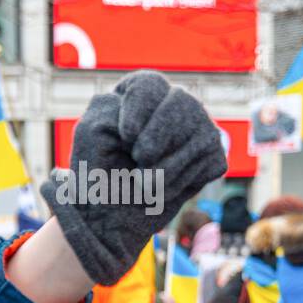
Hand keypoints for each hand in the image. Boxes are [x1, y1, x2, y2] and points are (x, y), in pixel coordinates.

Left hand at [42, 71, 226, 284]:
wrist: (110, 217)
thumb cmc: (96, 173)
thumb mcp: (91, 134)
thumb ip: (112, 106)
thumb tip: (134, 98)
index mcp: (138, 96)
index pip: (149, 85)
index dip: (139, 110)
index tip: (126, 137)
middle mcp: (171, 106)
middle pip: (181, 102)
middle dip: (156, 138)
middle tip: (138, 160)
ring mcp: (196, 128)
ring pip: (200, 132)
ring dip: (165, 168)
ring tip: (142, 183)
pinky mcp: (211, 155)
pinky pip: (209, 160)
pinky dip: (181, 182)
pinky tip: (162, 190)